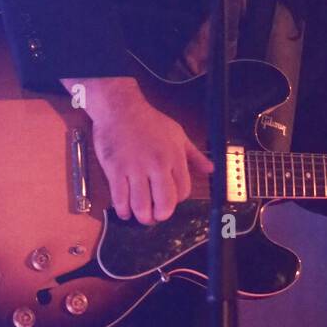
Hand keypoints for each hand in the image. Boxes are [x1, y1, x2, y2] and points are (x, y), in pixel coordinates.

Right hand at [81, 78, 212, 225]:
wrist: (121, 109)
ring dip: (142, 217)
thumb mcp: (178, 134)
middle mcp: (157, 165)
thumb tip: (210, 169)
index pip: (182, 193)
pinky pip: (120, 200)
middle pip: (164, 205)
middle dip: (161, 216)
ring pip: (141, 206)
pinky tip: (125, 211)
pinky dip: (123, 211)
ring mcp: (135, 169)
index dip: (176, 201)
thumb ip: (195, 155)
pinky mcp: (116, 171)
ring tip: (141, 215)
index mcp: (174, 158)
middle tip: (156, 215)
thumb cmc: (149, 121)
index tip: (169, 200)